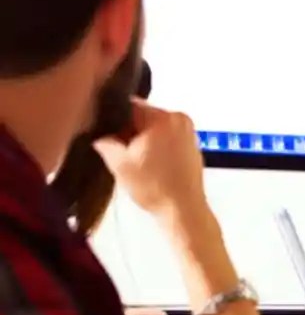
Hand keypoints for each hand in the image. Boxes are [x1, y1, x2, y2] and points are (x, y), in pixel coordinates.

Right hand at [93, 98, 205, 218]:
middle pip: (145, 116)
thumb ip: (106, 144)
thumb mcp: (120, 164)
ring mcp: (189, 132)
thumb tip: (100, 137)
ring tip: (133, 158)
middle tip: (116, 147)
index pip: (131, 105)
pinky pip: (169, 137)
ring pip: (156, 127)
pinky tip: (148, 163)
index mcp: (162, 118)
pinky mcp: (193, 146)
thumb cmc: (153, 186)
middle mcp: (180, 119)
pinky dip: (157, 146)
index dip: (114, 118)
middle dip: (129, 130)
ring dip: (143, 139)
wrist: (183, 209)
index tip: (105, 130)